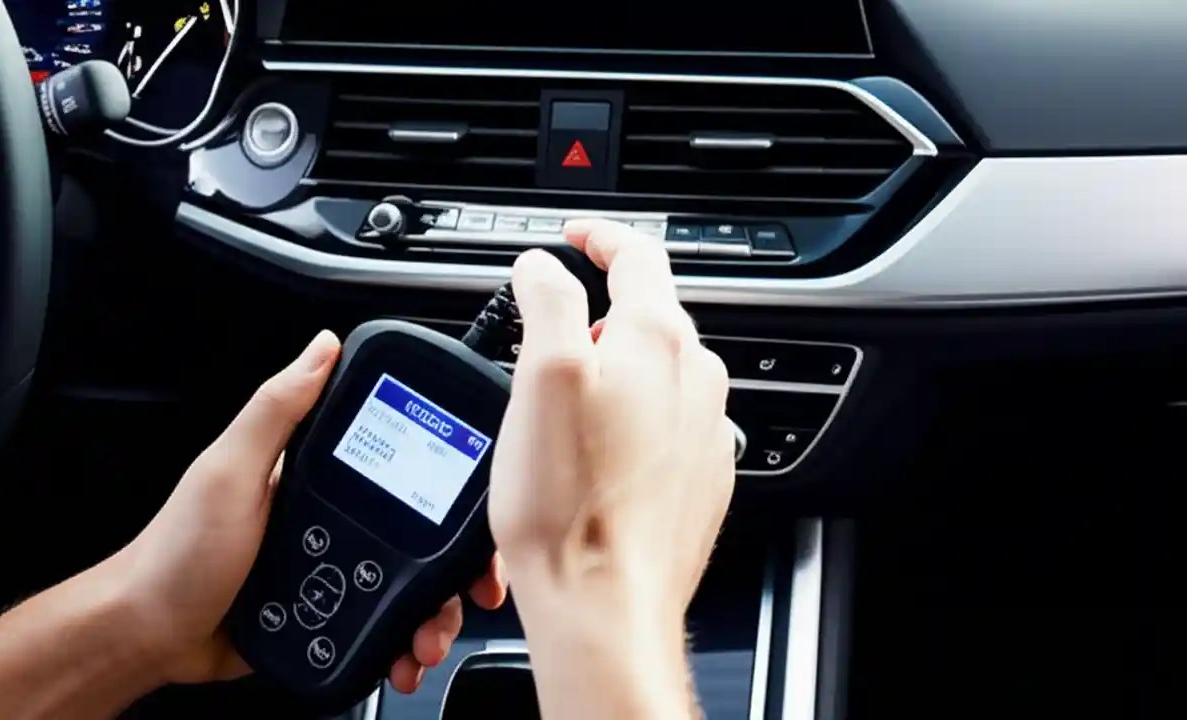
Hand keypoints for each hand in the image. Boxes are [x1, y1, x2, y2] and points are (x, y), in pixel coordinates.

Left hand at [105, 331, 506, 689]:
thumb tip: (321, 346)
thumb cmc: (176, 552)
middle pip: (420, 529)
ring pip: (410, 584)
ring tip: (425, 637)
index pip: (401, 462)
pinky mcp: (331, 610)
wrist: (151, 636)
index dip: (448, 480)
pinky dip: (403, 641)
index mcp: (315, 471)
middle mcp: (334, 514)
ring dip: (431, 613)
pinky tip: (402, 653)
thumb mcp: (227, 470)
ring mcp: (335, 564)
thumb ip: (277, 410)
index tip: (479, 504)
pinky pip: (384, 623)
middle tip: (468, 588)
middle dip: (452, 565)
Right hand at [489, 220, 733, 717]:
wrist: (605, 605)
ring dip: (616, 370)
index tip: (575, 239)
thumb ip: (548, 301)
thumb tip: (544, 264)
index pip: (638, 256)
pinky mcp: (700, 478)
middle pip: (650, 315)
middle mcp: (696, 380)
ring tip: (563, 410)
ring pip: (659, 373)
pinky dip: (633, 420)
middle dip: (599, 315)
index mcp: (658, 343)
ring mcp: (704, 432)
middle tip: (548, 344)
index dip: (599, 237)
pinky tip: (595, 457)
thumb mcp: (539, 379)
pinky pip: (668, 425)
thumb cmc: (570, 506)